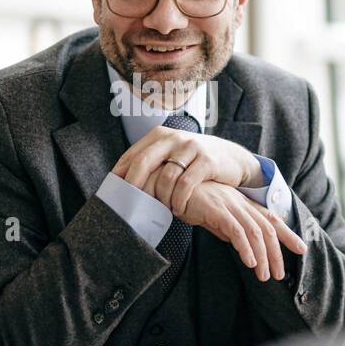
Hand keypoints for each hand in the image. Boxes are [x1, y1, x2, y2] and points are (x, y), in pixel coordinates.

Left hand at [113, 126, 262, 216]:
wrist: (231, 157)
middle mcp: (172, 138)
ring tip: (164, 209)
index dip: (120, 175)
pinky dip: (179, 200)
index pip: (132, 155)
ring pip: (166, 177)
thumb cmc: (193, 160)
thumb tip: (118, 181)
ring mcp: (190, 147)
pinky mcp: (206, 160)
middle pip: (143, 162)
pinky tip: (179, 209)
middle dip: (133, 186)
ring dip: (162, 198)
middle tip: (130, 205)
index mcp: (158, 135)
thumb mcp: (170, 154)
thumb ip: (149, 162)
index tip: (114, 194)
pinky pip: (186, 184)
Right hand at [155, 178, 306, 281]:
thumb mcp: (212, 217)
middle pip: (267, 228)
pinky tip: (250, 262)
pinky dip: (245, 247)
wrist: (168, 184)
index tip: (301, 249)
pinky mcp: (217, 210)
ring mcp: (229, 205)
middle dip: (277, 252)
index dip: (287, 234)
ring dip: (263, 255)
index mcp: (241, 203)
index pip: (270, 219)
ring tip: (265, 276)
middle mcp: (239, 203)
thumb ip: (226, 229)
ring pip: (255, 232)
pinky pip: (236, 230)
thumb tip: (237, 244)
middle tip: (280, 275)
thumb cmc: (188, 200)